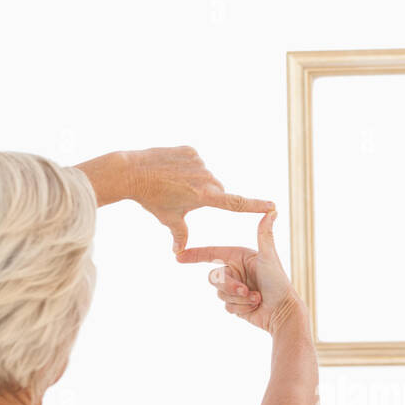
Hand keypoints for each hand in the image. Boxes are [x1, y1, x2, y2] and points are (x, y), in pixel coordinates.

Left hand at [123, 146, 273, 252]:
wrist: (132, 172)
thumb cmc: (151, 199)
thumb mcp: (168, 219)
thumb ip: (180, 236)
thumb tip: (179, 253)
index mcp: (205, 197)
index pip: (236, 203)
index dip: (255, 206)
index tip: (273, 205)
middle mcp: (206, 178)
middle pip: (217, 190)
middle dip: (207, 196)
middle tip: (183, 198)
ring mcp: (198, 162)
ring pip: (206, 175)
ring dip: (196, 181)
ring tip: (172, 183)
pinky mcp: (189, 150)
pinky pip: (195, 161)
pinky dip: (187, 167)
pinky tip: (170, 170)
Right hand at [175, 209, 300, 332]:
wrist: (282, 312)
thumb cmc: (278, 283)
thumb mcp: (269, 257)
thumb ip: (265, 235)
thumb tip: (273, 210)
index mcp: (239, 256)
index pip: (212, 253)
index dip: (195, 254)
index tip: (178, 255)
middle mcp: (235, 271)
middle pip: (214, 278)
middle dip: (230, 286)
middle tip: (246, 290)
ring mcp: (234, 288)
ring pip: (220, 294)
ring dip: (239, 298)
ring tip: (256, 298)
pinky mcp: (235, 304)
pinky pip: (227, 306)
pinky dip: (241, 308)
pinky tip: (255, 306)